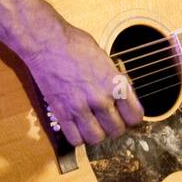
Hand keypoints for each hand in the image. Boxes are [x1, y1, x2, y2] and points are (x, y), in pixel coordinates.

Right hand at [23, 21, 144, 146]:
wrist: (47, 43)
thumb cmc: (75, 44)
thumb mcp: (104, 59)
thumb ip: (113, 80)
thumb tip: (120, 95)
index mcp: (114, 83)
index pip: (135, 116)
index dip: (131, 117)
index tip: (126, 115)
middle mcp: (100, 98)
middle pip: (117, 130)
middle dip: (114, 126)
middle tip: (108, 119)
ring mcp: (80, 108)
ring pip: (97, 138)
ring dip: (96, 133)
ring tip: (92, 124)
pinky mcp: (61, 113)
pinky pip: (75, 139)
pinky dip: (77, 136)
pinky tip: (77, 125)